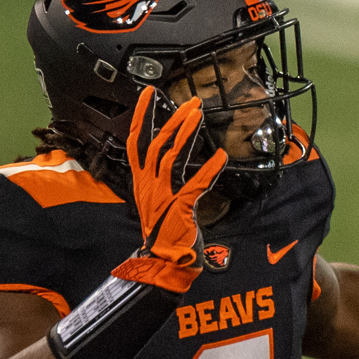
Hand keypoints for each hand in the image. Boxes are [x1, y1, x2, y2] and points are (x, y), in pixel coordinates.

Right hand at [111, 86, 226, 293]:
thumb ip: (163, 182)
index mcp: (142, 182)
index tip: (148, 95)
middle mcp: (148, 186)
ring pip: (170, 157)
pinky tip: (221, 157)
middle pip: (155, 144)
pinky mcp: (179, 208)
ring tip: (198, 116)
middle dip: (172, 120)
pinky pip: (194, 184)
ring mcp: (162, 196)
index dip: (141, 117)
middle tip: (189, 103)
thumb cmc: (166, 234)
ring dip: (186, 134)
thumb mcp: (159, 202)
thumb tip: (174, 164)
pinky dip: (209, 170)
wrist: (164, 263)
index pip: (136, 142)